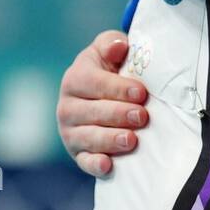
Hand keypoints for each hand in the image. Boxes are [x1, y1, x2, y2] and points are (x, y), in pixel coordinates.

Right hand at [57, 30, 149, 176]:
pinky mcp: (78, 153)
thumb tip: (118, 47)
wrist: (102, 93)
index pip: (93, 83)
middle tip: (142, 116)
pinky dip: (94, 164)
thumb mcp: (109, 49)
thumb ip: (112, 44)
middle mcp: (67, 106)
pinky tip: (108, 166)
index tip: (141, 93)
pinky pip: (83, 161)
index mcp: (75, 78)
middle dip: (118, 114)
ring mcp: (70, 132)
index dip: (118, 88)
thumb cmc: (111, 67)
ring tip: (132, 140)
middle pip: (91, 112)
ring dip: (109, 140)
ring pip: (87, 137)